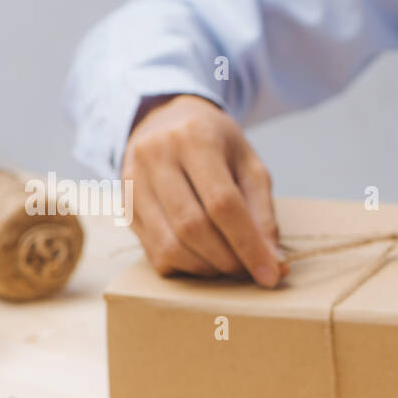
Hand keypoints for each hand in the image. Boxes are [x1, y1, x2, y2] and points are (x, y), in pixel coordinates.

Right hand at [121, 94, 285, 286]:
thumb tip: (273, 263)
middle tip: (251, 270)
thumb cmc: (217, 146)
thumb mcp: (250, 166)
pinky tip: (205, 258)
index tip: (271, 275)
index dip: (249, 245)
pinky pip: (155, 252)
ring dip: (207, 268)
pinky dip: (186, 267)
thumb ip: (263, 212)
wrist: (165, 122)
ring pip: (170, 246)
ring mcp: (132, 182)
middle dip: (228, 260)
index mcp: (194, 139)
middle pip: (193, 227)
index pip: (223, 203)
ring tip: (230, 264)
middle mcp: (155, 157)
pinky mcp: (124, 207)